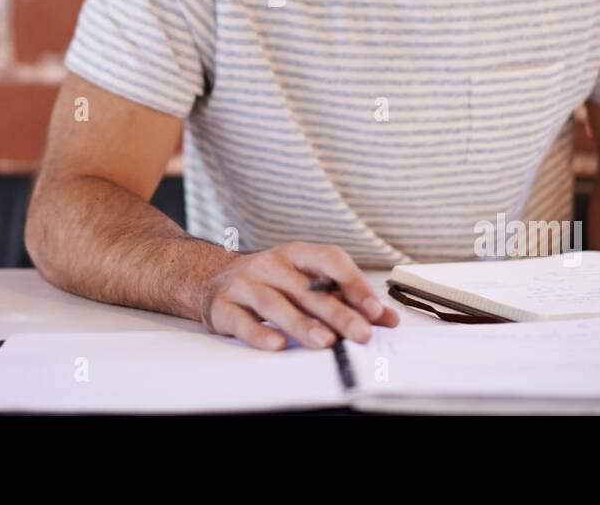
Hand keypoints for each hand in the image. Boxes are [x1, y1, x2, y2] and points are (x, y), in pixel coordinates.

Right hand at [199, 241, 400, 350]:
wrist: (211, 279)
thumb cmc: (271, 282)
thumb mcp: (305, 281)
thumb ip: (346, 298)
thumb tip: (388, 318)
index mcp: (296, 254)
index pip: (330, 260)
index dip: (354, 283)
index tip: (376, 310)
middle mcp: (270, 264)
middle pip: (307, 288)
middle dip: (337, 312)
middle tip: (361, 334)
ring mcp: (244, 283)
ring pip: (275, 303)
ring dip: (302, 324)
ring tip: (325, 343)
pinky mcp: (223, 306)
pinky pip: (242, 321)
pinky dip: (260, 334)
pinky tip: (278, 345)